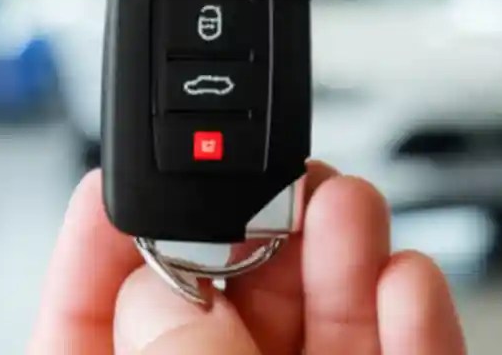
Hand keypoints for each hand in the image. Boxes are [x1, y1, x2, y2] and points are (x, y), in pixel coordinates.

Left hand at [29, 164, 465, 353]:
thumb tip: (161, 284)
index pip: (88, 328)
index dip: (95, 249)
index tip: (114, 184)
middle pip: (226, 307)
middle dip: (250, 228)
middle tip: (267, 173)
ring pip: (324, 326)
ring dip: (339, 254)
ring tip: (343, 203)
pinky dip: (414, 321)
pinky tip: (405, 279)